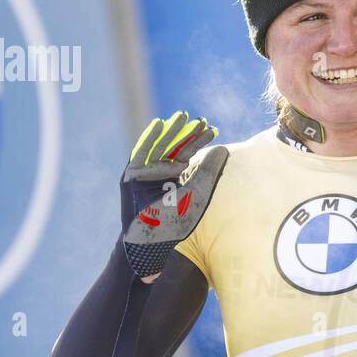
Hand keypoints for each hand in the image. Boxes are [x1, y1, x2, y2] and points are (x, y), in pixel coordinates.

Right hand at [120, 111, 228, 279]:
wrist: (152, 239)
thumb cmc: (176, 221)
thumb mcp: (198, 193)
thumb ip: (210, 172)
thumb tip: (224, 148)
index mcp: (176, 177)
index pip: (188, 154)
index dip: (200, 141)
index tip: (213, 129)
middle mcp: (161, 173)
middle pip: (175, 147)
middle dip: (187, 133)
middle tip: (201, 119)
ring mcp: (146, 173)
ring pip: (160, 146)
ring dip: (170, 131)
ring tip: (183, 116)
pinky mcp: (132, 174)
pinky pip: (141, 153)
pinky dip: (149, 138)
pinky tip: (159, 124)